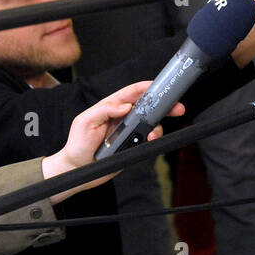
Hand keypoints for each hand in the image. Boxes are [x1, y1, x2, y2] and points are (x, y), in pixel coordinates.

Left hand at [42, 83, 184, 203]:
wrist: (77, 169)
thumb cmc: (77, 144)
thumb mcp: (85, 122)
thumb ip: (104, 110)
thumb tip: (125, 106)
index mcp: (110, 107)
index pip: (131, 93)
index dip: (146, 87)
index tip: (159, 85)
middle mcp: (122, 117)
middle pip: (146, 107)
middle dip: (163, 105)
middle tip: (177, 107)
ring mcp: (127, 131)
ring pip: (150, 124)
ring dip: (157, 126)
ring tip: (155, 134)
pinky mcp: (131, 145)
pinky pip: (147, 139)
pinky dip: (153, 139)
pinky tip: (151, 140)